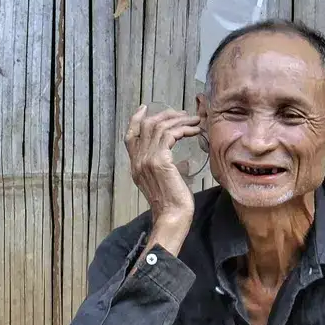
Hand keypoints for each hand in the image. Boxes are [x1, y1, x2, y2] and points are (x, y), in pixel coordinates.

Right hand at [125, 106, 199, 243]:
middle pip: (146, 126)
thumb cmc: (172, 203)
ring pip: (159, 127)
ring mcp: (147, 160)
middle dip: (165, 115)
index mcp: (136, 165)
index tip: (145, 108)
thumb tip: (180, 160)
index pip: (130, 136)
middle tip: (181, 113)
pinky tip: (194, 130)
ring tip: (194, 120)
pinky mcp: (159, 161)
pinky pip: (170, 135)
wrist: (172, 216)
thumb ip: (165, 168)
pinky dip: (183, 129)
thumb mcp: (164, 181)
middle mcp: (138, 160)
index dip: (136, 119)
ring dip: (178, 120)